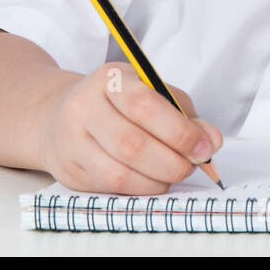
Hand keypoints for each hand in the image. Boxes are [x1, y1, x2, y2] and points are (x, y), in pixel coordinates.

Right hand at [35, 63, 223, 194]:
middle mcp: (83, 108)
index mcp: (110, 80)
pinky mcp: (69, 171)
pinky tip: (152, 180)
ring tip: (174, 174)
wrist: (58, 114)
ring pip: (119, 174)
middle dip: (172, 162)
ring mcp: (71, 142)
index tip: (206, 148)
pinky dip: (140, 189)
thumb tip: (212, 141)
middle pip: (132, 145)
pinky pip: (109, 189)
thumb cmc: (118, 102)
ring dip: (157, 181)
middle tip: (192, 166)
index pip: (145, 106)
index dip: (180, 131)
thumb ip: (184, 113)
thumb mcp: (151, 91)